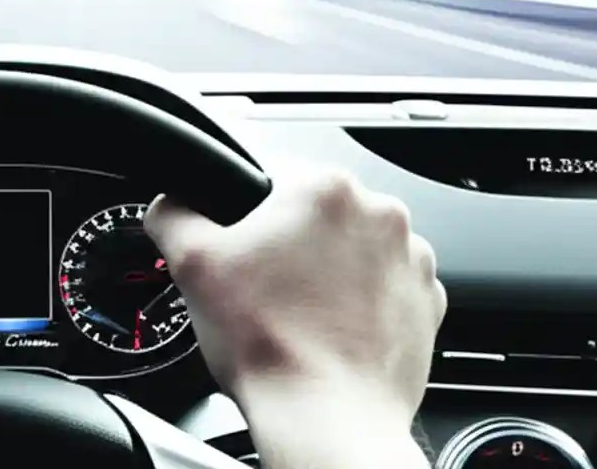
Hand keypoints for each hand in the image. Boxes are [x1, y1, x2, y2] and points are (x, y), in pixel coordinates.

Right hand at [144, 166, 444, 467]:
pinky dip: (361, 305)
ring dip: (328, 272)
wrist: (325, 418)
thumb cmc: (270, 345)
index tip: (242, 252)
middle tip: (263, 289)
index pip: (272, 179)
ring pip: (353, 250)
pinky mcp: (427, 303)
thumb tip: (168, 205)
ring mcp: (411, 260)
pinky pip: (386, 289)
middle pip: (317, 215)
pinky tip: (330, 331)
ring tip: (298, 315)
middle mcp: (380, 214)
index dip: (247, 217)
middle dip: (290, 245)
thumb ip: (172, 214)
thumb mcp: (192, 264)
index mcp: (324, 187)